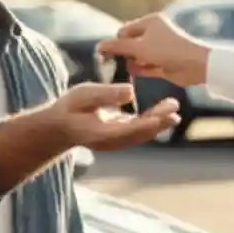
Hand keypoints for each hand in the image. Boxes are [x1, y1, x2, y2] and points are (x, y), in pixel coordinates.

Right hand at [49, 82, 180, 150]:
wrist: (59, 127)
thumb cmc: (70, 108)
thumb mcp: (84, 95)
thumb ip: (106, 94)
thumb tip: (131, 91)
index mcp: (102, 133)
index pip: (128, 130)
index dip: (146, 123)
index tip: (161, 116)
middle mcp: (112, 140)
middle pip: (140, 133)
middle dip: (159, 122)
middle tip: (174, 109)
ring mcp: (116, 141)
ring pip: (142, 133)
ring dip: (159, 122)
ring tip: (173, 108)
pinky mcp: (119, 136)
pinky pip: (138, 130)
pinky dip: (151, 121)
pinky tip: (161, 111)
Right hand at [97, 13, 210, 86]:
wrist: (196, 65)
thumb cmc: (168, 50)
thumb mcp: (139, 47)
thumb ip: (118, 47)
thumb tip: (99, 46)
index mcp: (149, 22)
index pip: (124, 31)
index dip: (116, 42)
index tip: (108, 55)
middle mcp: (153, 33)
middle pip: (130, 43)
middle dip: (123, 53)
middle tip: (114, 64)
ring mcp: (158, 49)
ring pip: (137, 56)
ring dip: (132, 62)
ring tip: (128, 68)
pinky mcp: (162, 63)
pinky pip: (146, 66)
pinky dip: (140, 69)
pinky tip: (135, 74)